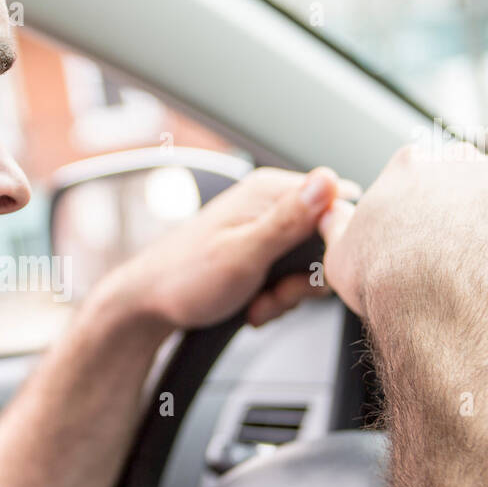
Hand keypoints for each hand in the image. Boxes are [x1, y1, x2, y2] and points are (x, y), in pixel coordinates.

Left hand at [103, 166, 352, 330]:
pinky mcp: (260, 255)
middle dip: (307, 280)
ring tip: (256, 303)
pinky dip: (275, 300)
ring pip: (309, 268)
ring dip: (288, 296)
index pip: (339, 209)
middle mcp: (271, 205)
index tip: (308, 275)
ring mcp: (265, 231)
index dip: (333, 248)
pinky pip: (290, 280)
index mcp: (270, 191)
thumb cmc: (185, 278)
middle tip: (274, 295)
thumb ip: (289, 220)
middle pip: (326, 242)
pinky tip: (251, 306)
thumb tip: (327, 180)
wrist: (148, 305)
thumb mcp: (243, 252)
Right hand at [319, 143, 487, 317]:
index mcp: (413, 165)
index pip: (432, 182)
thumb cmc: (387, 276)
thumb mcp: (340, 251)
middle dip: (477, 221)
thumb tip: (329, 213)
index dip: (437, 219)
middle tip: (464, 262)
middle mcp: (461, 159)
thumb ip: (338, 225)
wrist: (435, 294)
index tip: (435, 245)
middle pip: (477, 188)